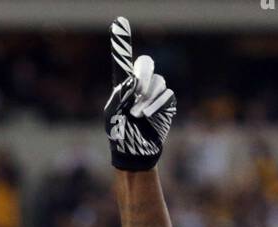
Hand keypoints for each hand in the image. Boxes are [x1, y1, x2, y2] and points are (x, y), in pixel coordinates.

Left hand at [104, 16, 175, 170]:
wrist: (134, 154)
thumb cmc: (119, 136)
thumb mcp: (110, 117)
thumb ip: (117, 97)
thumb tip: (131, 81)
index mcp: (124, 84)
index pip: (123, 59)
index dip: (122, 40)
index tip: (119, 22)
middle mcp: (140, 85)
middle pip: (146, 65)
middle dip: (142, 75)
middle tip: (136, 88)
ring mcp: (155, 94)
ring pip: (158, 82)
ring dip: (147, 97)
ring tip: (137, 114)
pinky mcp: (167, 105)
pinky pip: (166, 96)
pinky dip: (156, 104)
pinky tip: (146, 114)